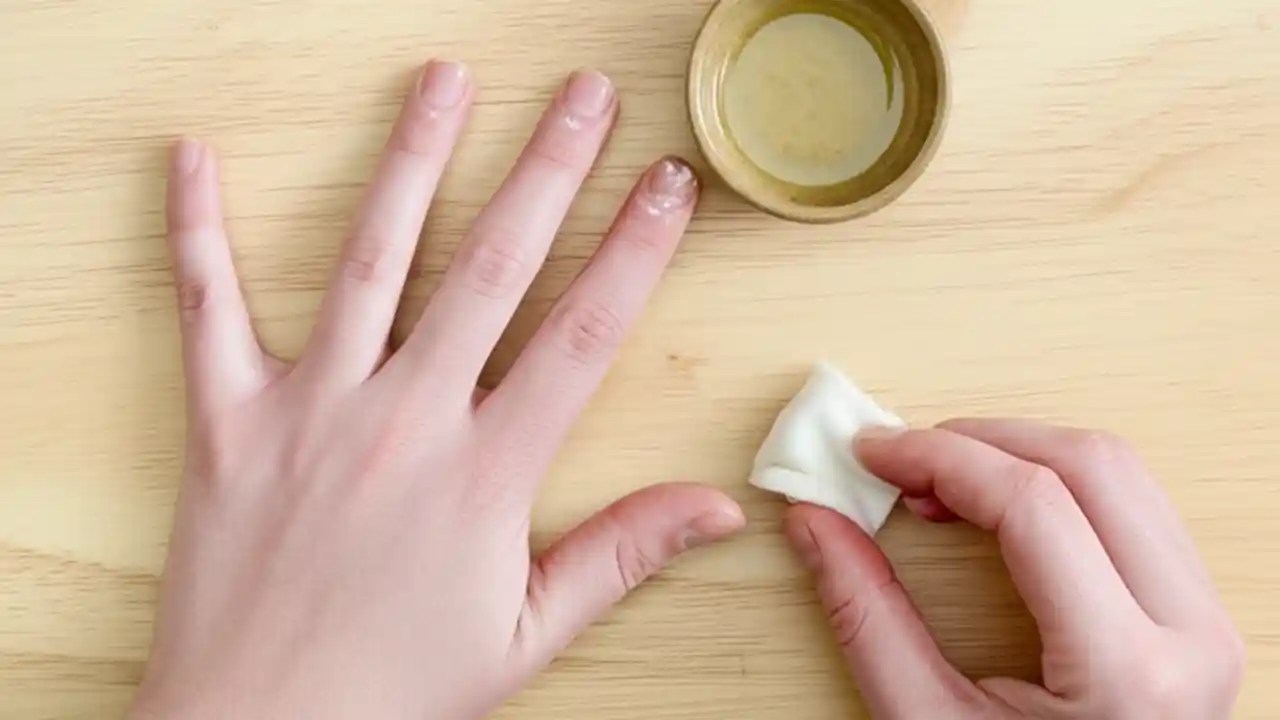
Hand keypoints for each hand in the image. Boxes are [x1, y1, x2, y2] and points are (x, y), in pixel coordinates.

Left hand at [129, 61, 744, 719]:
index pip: (582, 335)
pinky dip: (198, 229)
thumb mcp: (524, 637)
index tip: (666, 183)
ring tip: (447, 81)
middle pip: (492, 268)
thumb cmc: (393, 695)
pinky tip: (196, 160)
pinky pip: (208, 308)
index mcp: (485, 474)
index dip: (634, 249)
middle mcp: (404, 421)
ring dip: (414, 161)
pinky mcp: (227, 420)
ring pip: (371, 259)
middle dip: (548, 170)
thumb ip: (620, 556)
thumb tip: (718, 508)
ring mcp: (312, 410)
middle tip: (584, 96)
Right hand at [785, 419, 1243, 718]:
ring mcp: (1205, 623)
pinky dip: (1058, 485)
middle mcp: (1189, 635)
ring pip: (1121, 475)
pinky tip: (998, 509)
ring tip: (941, 483)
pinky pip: (1135, 509)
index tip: (873, 452)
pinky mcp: (1197, 617)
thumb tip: (816, 523)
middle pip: (1090, 467)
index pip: (1034, 505)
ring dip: (1021, 455)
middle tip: (902, 458)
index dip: (940, 458)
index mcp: (1127, 672)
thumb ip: (867, 618)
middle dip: (980, 441)